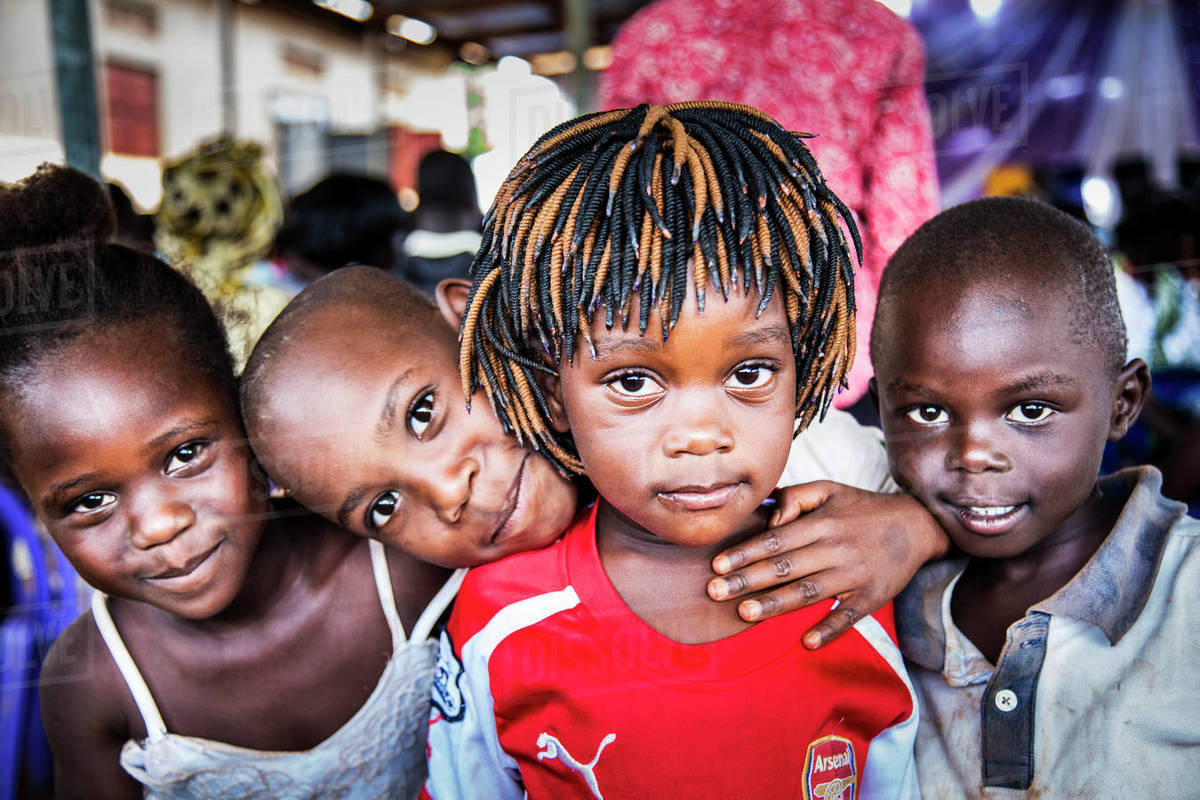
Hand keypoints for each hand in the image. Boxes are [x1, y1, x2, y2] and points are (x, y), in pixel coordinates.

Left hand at [707, 481, 948, 648]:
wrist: (917, 525)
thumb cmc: (862, 508)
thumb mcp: (829, 489)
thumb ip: (794, 498)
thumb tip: (770, 520)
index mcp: (822, 524)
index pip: (775, 540)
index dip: (745, 553)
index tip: (716, 565)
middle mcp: (836, 549)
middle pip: (785, 567)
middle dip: (747, 581)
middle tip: (715, 593)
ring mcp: (854, 576)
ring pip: (809, 593)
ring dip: (775, 604)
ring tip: (745, 613)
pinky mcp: (872, 597)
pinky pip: (849, 616)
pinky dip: (830, 629)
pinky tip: (807, 641)